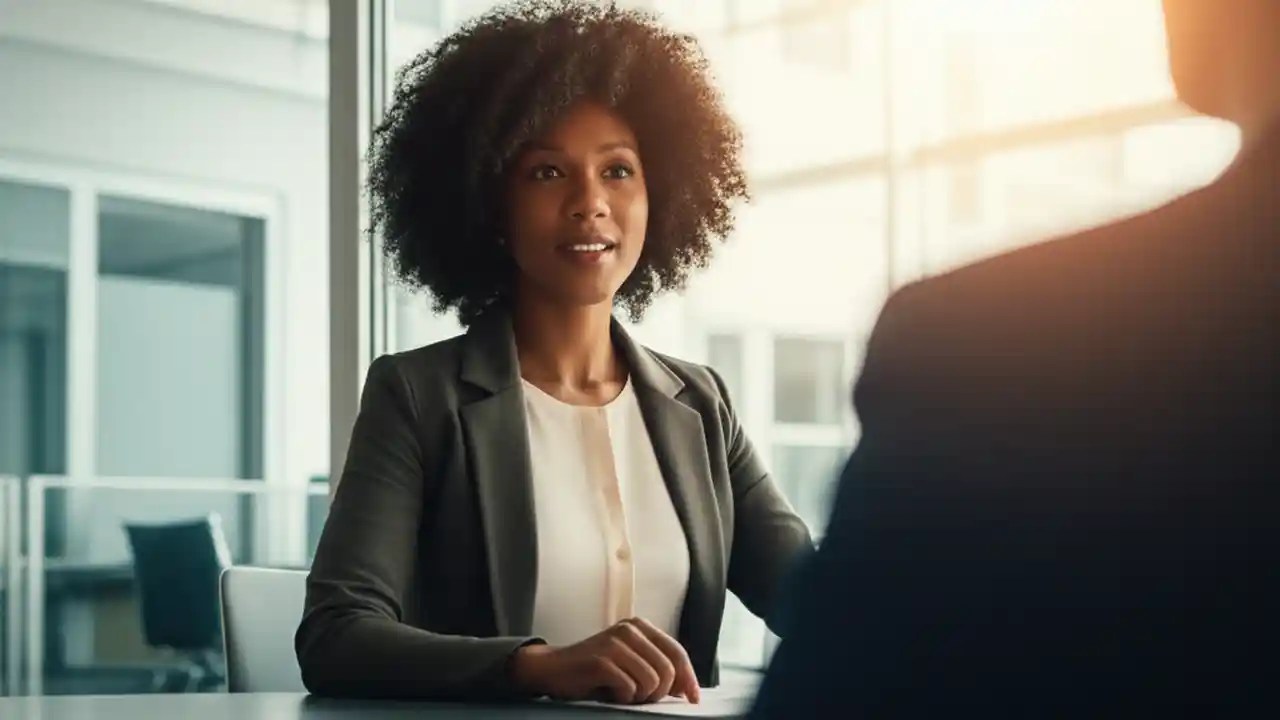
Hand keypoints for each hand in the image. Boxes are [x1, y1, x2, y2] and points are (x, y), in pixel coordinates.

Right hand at [510, 617, 700, 704]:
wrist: (553, 668)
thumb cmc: (596, 669)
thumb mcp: (630, 661)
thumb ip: (656, 666)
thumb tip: (686, 688)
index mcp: (640, 626)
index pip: (677, 652)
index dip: (688, 678)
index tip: (693, 698)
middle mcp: (629, 630)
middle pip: (668, 670)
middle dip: (660, 692)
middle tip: (642, 698)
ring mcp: (615, 643)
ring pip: (652, 681)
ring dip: (640, 696)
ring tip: (624, 693)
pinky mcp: (602, 660)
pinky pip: (630, 689)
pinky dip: (623, 698)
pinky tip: (610, 693)